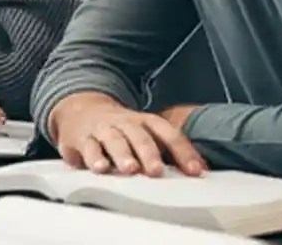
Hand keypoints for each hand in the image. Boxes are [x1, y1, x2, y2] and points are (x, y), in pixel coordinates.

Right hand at [50, 92, 205, 176]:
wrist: (81, 109)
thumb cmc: (120, 129)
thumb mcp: (144, 132)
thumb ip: (168, 149)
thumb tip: (200, 169)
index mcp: (145, 122)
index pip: (168, 133)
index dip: (182, 151)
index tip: (195, 171)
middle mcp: (125, 123)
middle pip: (140, 136)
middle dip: (149, 153)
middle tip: (156, 171)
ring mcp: (103, 129)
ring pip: (114, 140)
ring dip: (123, 154)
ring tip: (130, 169)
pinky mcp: (82, 138)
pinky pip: (89, 147)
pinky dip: (94, 157)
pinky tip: (101, 168)